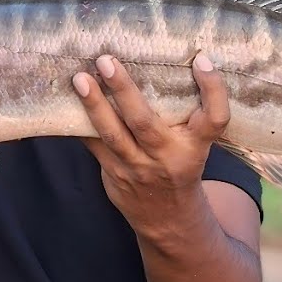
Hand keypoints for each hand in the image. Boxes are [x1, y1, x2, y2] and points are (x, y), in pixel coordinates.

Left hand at [72, 52, 230, 233]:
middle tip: (106, 60)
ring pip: (112, 135)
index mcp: (196, 146)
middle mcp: (168, 157)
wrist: (170, 222)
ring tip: (80, 78)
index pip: (214, 119)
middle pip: (145, 122)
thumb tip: (173, 60)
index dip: (212, 90)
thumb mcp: (196, 143)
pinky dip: (80, 124)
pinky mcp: (114, 175)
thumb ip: (187, 112)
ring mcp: (138, 169)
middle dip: (123, 90)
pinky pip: (94, 146)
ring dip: (93, 105)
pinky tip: (66, 101)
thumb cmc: (183, 166)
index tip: (202, 60)